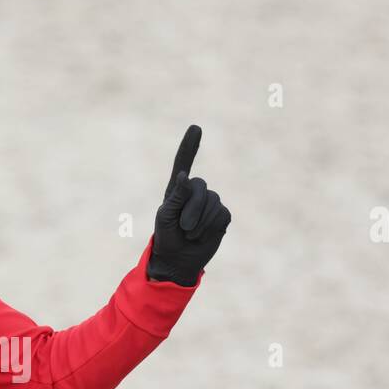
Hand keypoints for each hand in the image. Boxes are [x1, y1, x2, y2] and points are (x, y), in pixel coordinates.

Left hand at [147, 124, 231, 285]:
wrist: (178, 260)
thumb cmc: (166, 237)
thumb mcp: (165, 216)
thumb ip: (176, 196)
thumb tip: (186, 176)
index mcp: (177, 189)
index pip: (183, 163)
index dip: (190, 146)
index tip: (196, 128)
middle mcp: (195, 192)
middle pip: (200, 187)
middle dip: (191, 209)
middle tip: (183, 228)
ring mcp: (211, 203)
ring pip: (212, 201)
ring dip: (199, 222)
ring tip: (190, 234)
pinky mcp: (222, 216)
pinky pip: (221, 214)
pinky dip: (210, 227)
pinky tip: (202, 235)